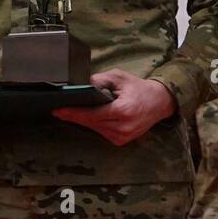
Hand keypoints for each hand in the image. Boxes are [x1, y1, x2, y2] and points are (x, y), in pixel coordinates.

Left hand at [51, 69, 176, 145]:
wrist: (159, 102)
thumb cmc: (139, 88)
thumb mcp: (119, 77)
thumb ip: (99, 79)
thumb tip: (81, 84)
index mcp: (123, 111)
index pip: (92, 114)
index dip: (73, 113)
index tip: (58, 110)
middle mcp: (123, 127)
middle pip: (90, 123)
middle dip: (74, 116)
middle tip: (59, 109)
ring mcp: (123, 137)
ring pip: (94, 129)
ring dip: (84, 120)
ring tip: (73, 110)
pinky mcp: (122, 141)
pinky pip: (101, 133)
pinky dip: (94, 125)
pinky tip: (90, 117)